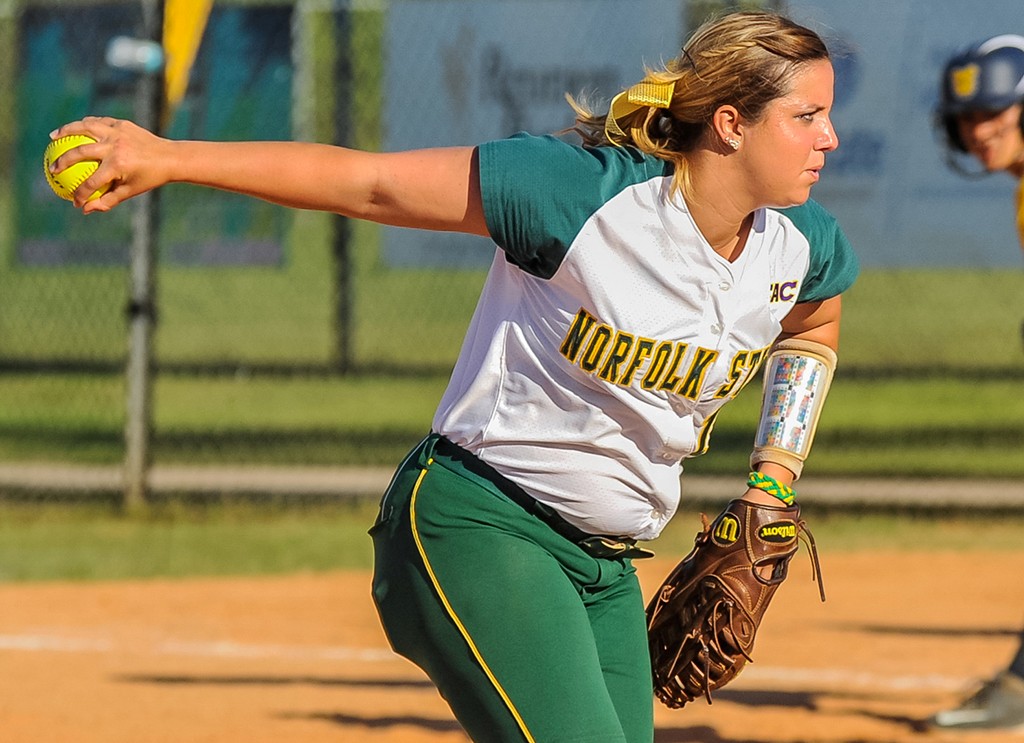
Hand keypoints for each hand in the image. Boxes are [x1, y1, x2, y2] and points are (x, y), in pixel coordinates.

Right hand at [47, 117, 173, 212]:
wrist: (170, 157)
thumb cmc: (149, 178)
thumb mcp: (130, 191)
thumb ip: (107, 200)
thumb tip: (86, 210)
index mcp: (118, 165)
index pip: (91, 182)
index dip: (81, 195)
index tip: (74, 202)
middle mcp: (115, 147)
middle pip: (80, 152)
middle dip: (62, 162)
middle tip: (51, 169)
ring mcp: (117, 133)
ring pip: (84, 128)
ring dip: (66, 131)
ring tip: (53, 138)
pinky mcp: (121, 124)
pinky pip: (97, 122)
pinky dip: (84, 125)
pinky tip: (73, 129)